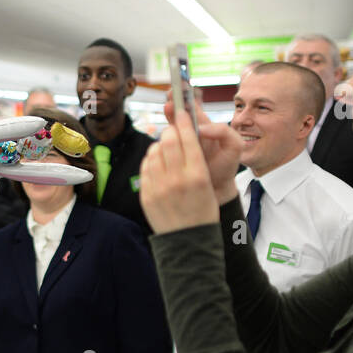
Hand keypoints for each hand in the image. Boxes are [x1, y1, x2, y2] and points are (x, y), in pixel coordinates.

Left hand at [140, 98, 226, 235]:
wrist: (189, 241)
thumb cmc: (203, 210)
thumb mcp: (207, 184)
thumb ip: (195, 160)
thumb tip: (181, 136)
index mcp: (198, 175)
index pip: (188, 138)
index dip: (183, 121)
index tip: (181, 111)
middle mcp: (177, 180)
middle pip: (167, 140)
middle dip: (170, 130)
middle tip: (172, 130)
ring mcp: (159, 188)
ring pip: (153, 151)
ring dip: (159, 145)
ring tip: (165, 149)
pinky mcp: (146, 195)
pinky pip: (145, 167)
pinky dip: (151, 160)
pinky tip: (157, 164)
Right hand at [160, 96, 242, 204]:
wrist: (216, 188)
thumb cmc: (225, 166)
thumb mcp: (234, 146)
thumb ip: (224, 132)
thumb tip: (201, 129)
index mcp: (203, 125)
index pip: (191, 107)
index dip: (185, 96)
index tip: (180, 88)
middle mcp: (188, 132)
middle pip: (177, 113)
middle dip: (172, 104)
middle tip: (170, 100)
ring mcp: (178, 143)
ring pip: (169, 127)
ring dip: (168, 119)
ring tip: (168, 109)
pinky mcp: (170, 156)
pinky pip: (163, 144)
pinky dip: (162, 138)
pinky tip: (164, 134)